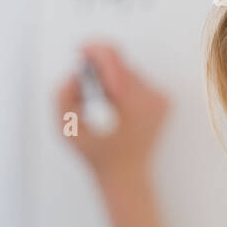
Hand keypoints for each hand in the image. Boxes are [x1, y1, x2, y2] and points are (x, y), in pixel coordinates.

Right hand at [55, 42, 169, 178]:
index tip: (81, 53)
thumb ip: (63, 97)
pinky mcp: (164, 103)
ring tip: (103, 108)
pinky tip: (118, 113)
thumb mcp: (68, 130)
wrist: (126, 176)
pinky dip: (124, 93)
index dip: (92, 51)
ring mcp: (159, 99)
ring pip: (129, 74)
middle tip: (87, 92)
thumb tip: (74, 74)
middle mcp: (149, 96)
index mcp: (128, 100)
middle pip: (119, 64)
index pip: (112, 57)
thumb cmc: (98, 156)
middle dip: (100, 74)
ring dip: (112, 84)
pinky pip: (139, 85)